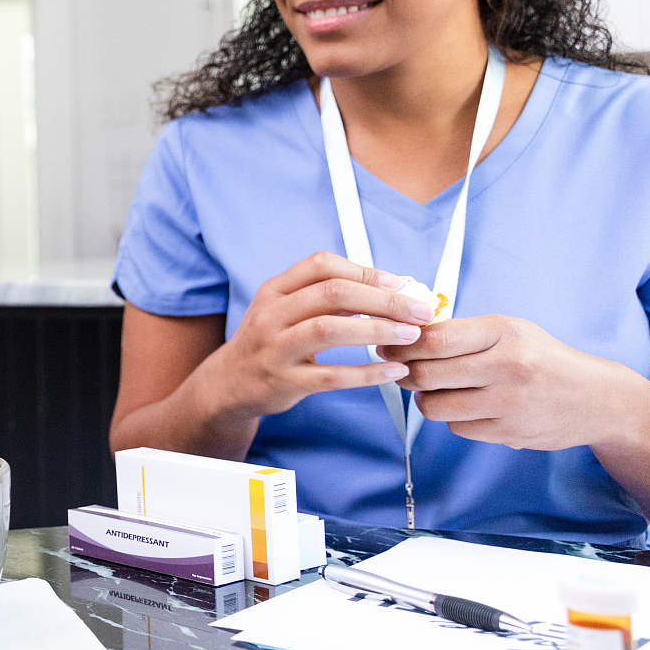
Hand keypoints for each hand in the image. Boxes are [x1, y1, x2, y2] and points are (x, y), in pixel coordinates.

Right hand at [205, 252, 432, 420]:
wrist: (228, 384)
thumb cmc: (270, 342)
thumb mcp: (285, 310)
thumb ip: (326, 298)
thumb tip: (389, 290)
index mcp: (274, 290)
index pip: (321, 265)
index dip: (364, 272)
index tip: (399, 284)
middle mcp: (271, 314)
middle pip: (332, 294)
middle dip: (383, 300)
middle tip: (420, 310)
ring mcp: (275, 348)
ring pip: (329, 329)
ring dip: (377, 330)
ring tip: (412, 336)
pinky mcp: (284, 382)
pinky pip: (331, 376)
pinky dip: (368, 374)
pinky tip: (395, 372)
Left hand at [386, 314, 649, 450]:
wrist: (596, 399)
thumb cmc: (541, 359)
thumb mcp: (509, 331)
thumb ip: (461, 332)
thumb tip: (402, 334)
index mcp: (503, 332)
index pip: (433, 339)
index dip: (401, 344)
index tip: (387, 344)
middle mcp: (506, 366)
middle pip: (425, 374)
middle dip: (403, 372)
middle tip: (398, 368)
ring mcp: (507, 403)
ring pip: (434, 405)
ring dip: (424, 398)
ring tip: (433, 388)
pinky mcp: (508, 433)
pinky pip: (456, 427)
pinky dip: (453, 418)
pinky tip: (466, 406)